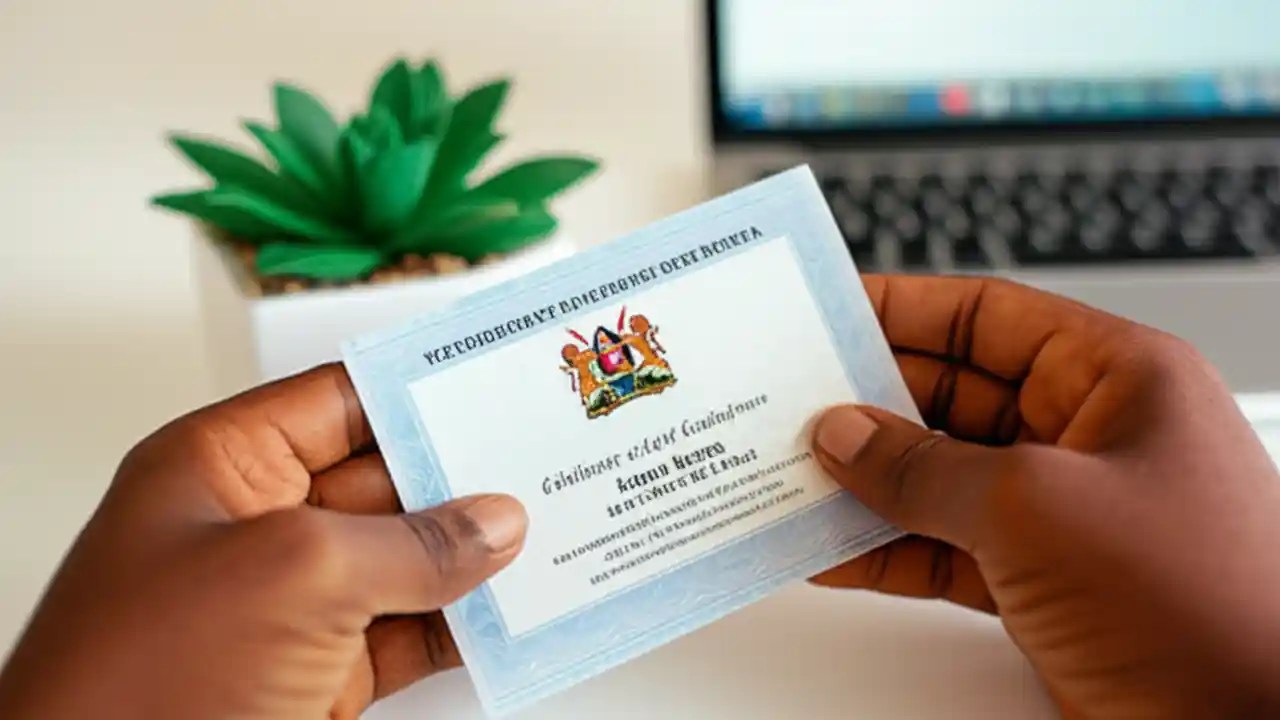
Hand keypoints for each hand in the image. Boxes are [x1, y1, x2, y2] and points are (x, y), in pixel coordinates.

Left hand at [0, 365, 527, 718]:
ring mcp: (289, 607)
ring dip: (474, 557)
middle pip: (385, 482)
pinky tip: (510, 612)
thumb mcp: (290, 577)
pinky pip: (407, 632)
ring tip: (552, 533)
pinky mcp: (315, 676)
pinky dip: (462, 625)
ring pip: (405, 563)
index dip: (416, 389)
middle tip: (544, 463)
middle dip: (463, 477)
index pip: (340, 401)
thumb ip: (406, 545)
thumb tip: (489, 523)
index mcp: (222, 468)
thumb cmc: (132, 690)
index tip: (493, 382)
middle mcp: (256, 528)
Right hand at [811, 276, 1279, 717]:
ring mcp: (1066, 512)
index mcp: (1118, 379)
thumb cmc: (1207, 607)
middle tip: (792, 405)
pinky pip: (946, 546)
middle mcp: (1092, 436)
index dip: (905, 307)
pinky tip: (831, 548)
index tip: (830, 310)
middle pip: (956, 395)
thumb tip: (846, 435)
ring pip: (943, 475)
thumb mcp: (1038, 510)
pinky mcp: (1046, 582)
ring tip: (793, 476)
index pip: (989, 316)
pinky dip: (887, 549)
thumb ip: (926, 468)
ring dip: (867, 481)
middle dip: (871, 403)